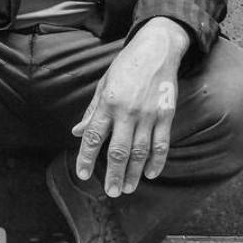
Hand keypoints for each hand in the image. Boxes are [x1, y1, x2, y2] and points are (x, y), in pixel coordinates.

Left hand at [72, 18, 187, 196]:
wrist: (157, 49)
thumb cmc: (126, 67)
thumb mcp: (104, 85)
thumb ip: (92, 111)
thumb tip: (77, 132)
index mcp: (108, 103)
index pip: (92, 136)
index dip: (86, 158)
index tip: (83, 175)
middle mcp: (127, 111)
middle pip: (118, 150)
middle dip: (113, 174)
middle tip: (111, 192)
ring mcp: (148, 114)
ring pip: (140, 152)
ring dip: (133, 173)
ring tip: (127, 188)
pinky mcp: (166, 114)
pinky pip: (161, 143)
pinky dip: (157, 161)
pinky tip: (151, 174)